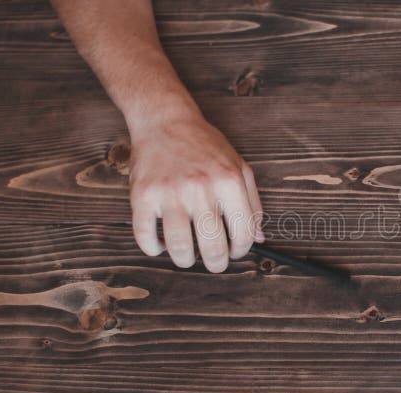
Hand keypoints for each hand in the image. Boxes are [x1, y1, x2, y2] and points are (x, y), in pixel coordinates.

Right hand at [128, 115, 263, 272]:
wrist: (165, 120)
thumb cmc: (205, 145)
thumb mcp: (240, 167)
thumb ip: (253, 203)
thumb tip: (258, 238)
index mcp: (229, 182)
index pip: (242, 234)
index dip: (240, 251)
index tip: (234, 252)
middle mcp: (200, 188)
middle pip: (212, 248)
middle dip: (216, 264)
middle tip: (214, 263)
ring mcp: (169, 192)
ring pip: (179, 249)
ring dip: (185, 260)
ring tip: (187, 255)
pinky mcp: (142, 195)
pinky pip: (145, 237)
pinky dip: (153, 248)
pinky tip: (161, 243)